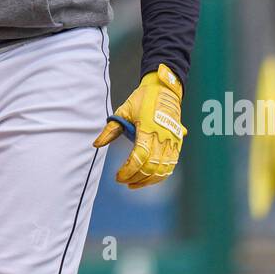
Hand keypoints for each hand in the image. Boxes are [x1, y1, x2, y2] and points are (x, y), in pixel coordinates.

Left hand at [92, 63, 186, 188]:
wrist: (165, 89)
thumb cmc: (143, 99)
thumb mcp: (123, 110)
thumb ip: (110, 129)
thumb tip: (96, 145)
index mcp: (148, 128)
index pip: (139, 157)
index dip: (127, 171)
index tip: (118, 176)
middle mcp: (163, 137)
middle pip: (150, 167)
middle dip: (135, 178)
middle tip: (122, 181)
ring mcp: (173, 141)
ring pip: (162, 170)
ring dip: (147, 181)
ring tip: (133, 183)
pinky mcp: (178, 143)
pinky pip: (171, 165)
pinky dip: (160, 176)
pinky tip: (148, 179)